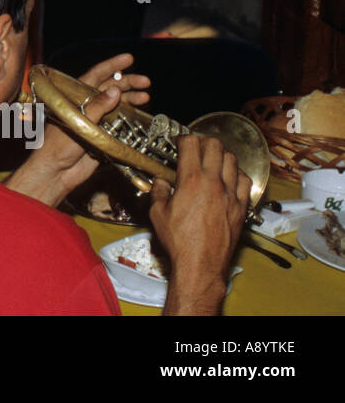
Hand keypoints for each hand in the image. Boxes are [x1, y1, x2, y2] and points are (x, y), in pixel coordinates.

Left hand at [7, 54, 145, 205]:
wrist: (57, 173)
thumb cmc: (57, 147)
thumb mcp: (77, 123)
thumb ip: (97, 107)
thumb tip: (115, 90)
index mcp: (75, 98)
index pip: (95, 76)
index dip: (112, 65)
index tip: (129, 58)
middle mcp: (87, 106)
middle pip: (110, 88)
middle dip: (127, 83)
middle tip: (146, 81)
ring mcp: (96, 120)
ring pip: (117, 105)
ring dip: (131, 99)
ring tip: (146, 97)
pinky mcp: (104, 136)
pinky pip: (120, 123)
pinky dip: (132, 117)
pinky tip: (142, 113)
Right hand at [152, 134, 250, 314]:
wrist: (200, 264)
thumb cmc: (179, 241)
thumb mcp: (158, 213)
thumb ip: (158, 192)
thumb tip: (161, 183)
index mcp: (191, 180)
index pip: (191, 144)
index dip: (183, 138)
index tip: (179, 142)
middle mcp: (214, 183)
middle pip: (215, 146)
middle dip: (203, 141)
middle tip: (196, 147)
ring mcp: (231, 194)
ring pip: (232, 160)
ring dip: (221, 155)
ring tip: (212, 160)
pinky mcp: (241, 207)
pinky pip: (245, 181)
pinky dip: (237, 174)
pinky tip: (229, 178)